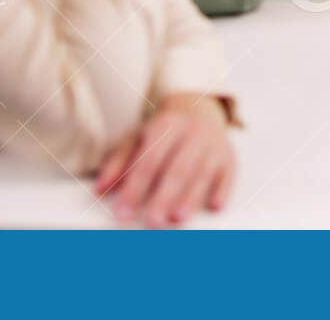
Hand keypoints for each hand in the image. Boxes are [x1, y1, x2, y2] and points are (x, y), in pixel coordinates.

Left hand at [94, 93, 235, 227]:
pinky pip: (228, 175)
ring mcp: (214, 145)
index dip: (135, 187)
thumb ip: (118, 162)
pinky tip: (214, 206)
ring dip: (191, 198)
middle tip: (152, 221)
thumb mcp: (137, 138)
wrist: (199, 107)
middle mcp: (192, 133)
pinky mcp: (229, 157)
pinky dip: (222, 191)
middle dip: (164, 196)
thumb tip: (100, 189)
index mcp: (166, 125)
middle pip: (177, 168)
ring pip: (203, 173)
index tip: (123, 212)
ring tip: (177, 219)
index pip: (149, 160)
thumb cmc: (164, 131)